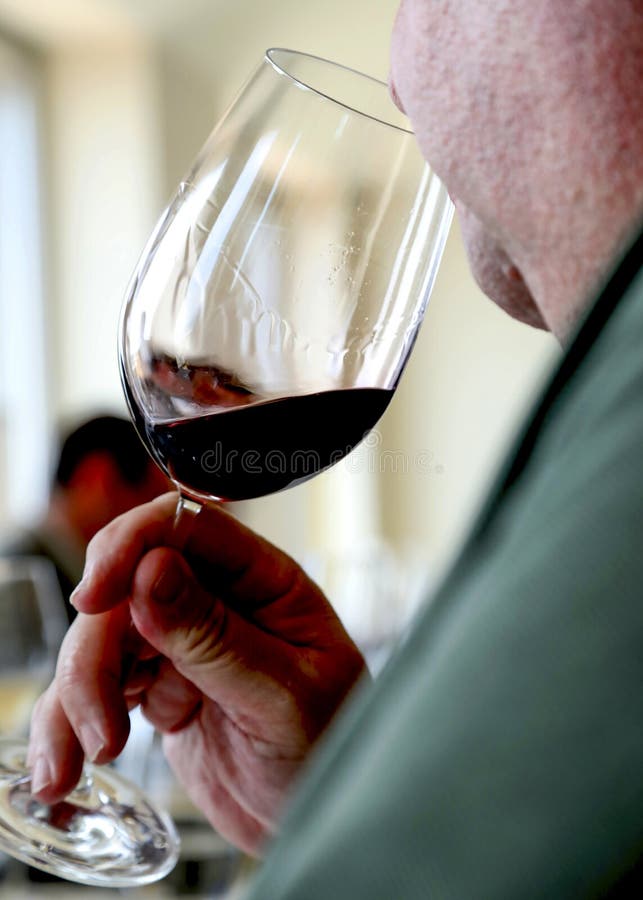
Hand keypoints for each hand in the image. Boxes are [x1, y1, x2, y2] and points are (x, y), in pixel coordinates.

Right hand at [27, 493, 365, 854]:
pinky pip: (97, 685)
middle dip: (95, 651)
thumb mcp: (283, 697)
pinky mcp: (158, 686)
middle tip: (100, 723)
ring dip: (77, 695)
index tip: (94, 596)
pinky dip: (68, 721)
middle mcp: (219, 600)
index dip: (129, 545)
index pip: (187, 527)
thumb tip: (149, 571)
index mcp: (263, 581)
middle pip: (126, 587)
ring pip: (102, 636)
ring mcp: (184, 642)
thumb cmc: (329, 748)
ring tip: (81, 761)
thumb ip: (216, 637)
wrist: (320, 820)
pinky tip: (63, 767)